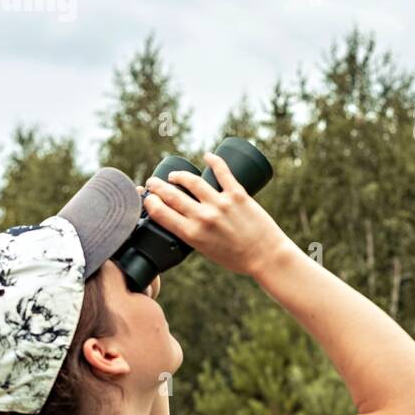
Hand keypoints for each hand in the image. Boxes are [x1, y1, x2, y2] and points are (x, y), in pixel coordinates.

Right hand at [141, 151, 289, 277]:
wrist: (267, 257)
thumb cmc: (237, 259)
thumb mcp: (206, 251)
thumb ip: (193, 235)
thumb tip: (182, 220)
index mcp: (192, 234)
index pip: (159, 212)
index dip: (149, 201)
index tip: (147, 197)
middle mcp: (203, 217)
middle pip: (171, 194)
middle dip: (157, 186)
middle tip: (153, 183)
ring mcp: (220, 203)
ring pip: (192, 180)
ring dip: (179, 175)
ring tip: (174, 176)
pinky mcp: (238, 194)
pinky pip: (223, 172)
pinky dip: (214, 161)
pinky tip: (207, 156)